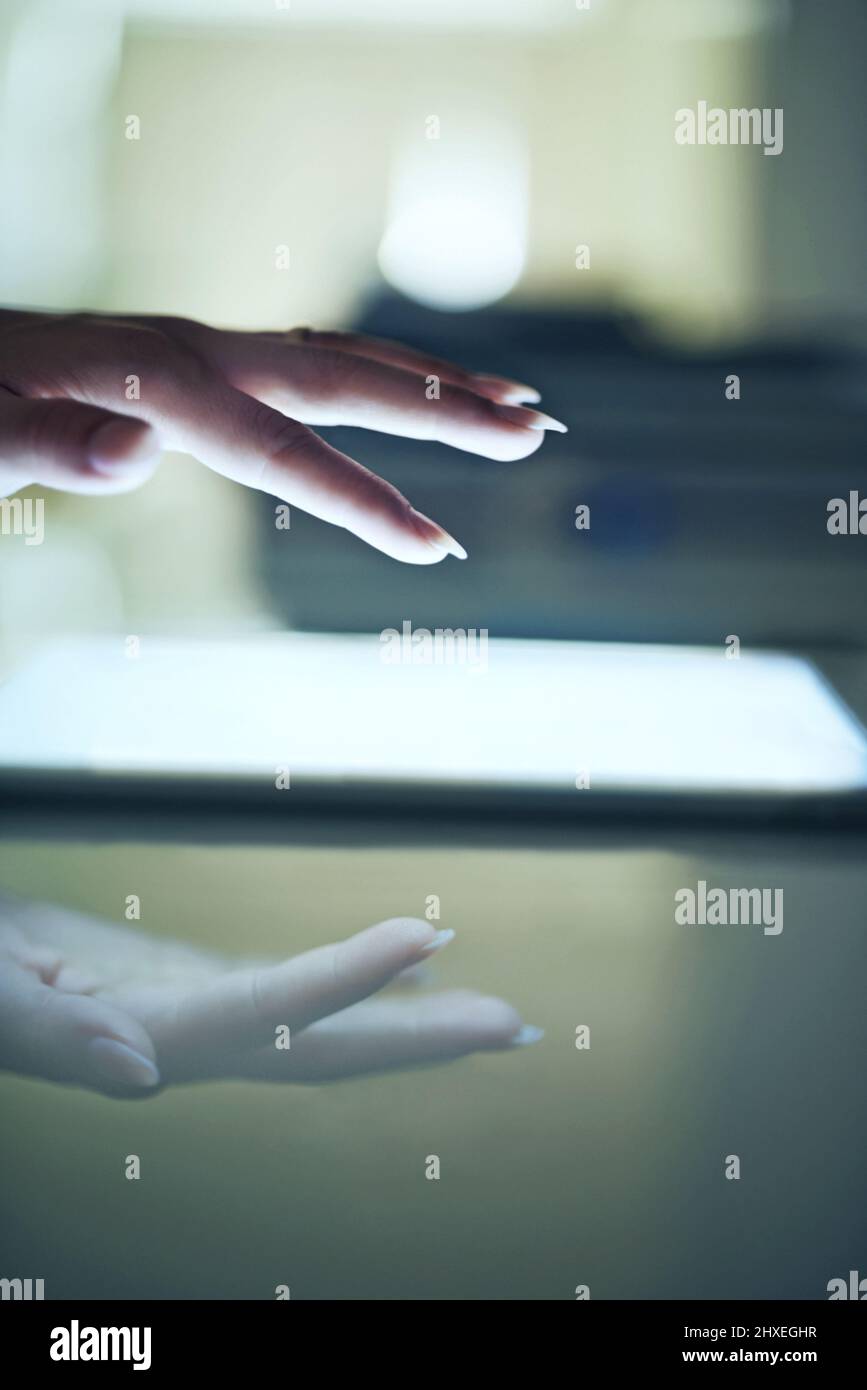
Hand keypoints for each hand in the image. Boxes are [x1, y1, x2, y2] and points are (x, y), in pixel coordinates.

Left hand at [0, 310, 564, 561]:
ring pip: (337, 357)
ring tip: (512, 402)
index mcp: (157, 379)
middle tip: (534, 430)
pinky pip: (306, 359)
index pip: (283, 453)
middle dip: (444, 409)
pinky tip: (404, 388)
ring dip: (429, 381)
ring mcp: (200, 345)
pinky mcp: (196, 355)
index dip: (364, 501)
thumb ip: (53, 444)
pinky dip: (373, 373)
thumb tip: (143, 443)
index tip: (440, 548)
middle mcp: (196, 350)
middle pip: (345, 378)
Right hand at [0, 893, 541, 1095]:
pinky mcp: (188, 992)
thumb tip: (140, 1067)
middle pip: (323, 1049)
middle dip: (420, 1043)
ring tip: (487, 1013)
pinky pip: (291, 997)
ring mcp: (194, 1021)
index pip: (266, 1014)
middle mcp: (186, 1043)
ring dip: (408, 1021)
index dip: (346, 981)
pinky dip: (356, 983)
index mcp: (141, 1037)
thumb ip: (52, 1033)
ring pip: (320, 1028)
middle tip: (518, 1028)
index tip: (426, 933)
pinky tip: (406, 966)